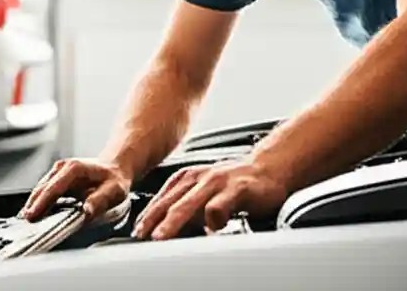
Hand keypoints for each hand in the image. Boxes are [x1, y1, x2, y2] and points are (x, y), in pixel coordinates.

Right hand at [19, 158, 131, 221]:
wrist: (114, 168)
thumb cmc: (114, 180)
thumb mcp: (114, 191)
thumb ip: (99, 201)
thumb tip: (86, 212)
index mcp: (75, 169)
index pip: (53, 188)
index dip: (42, 203)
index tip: (32, 216)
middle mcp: (63, 167)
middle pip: (42, 188)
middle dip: (33, 205)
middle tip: (26, 223)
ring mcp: (57, 171)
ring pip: (40, 189)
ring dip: (33, 204)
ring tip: (27, 221)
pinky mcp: (55, 178)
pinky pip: (43, 191)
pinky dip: (38, 202)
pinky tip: (36, 214)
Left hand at [132, 160, 287, 239]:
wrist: (269, 168)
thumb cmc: (235, 184)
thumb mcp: (205, 188)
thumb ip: (188, 203)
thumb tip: (167, 226)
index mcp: (189, 177)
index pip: (162, 198)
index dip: (149, 215)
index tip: (138, 231)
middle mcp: (200, 177)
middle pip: (171, 202)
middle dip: (153, 220)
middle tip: (141, 236)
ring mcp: (217, 183)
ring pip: (189, 204)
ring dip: (172, 222)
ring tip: (162, 237)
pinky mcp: (236, 189)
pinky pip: (218, 207)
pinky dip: (212, 220)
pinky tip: (214, 229)